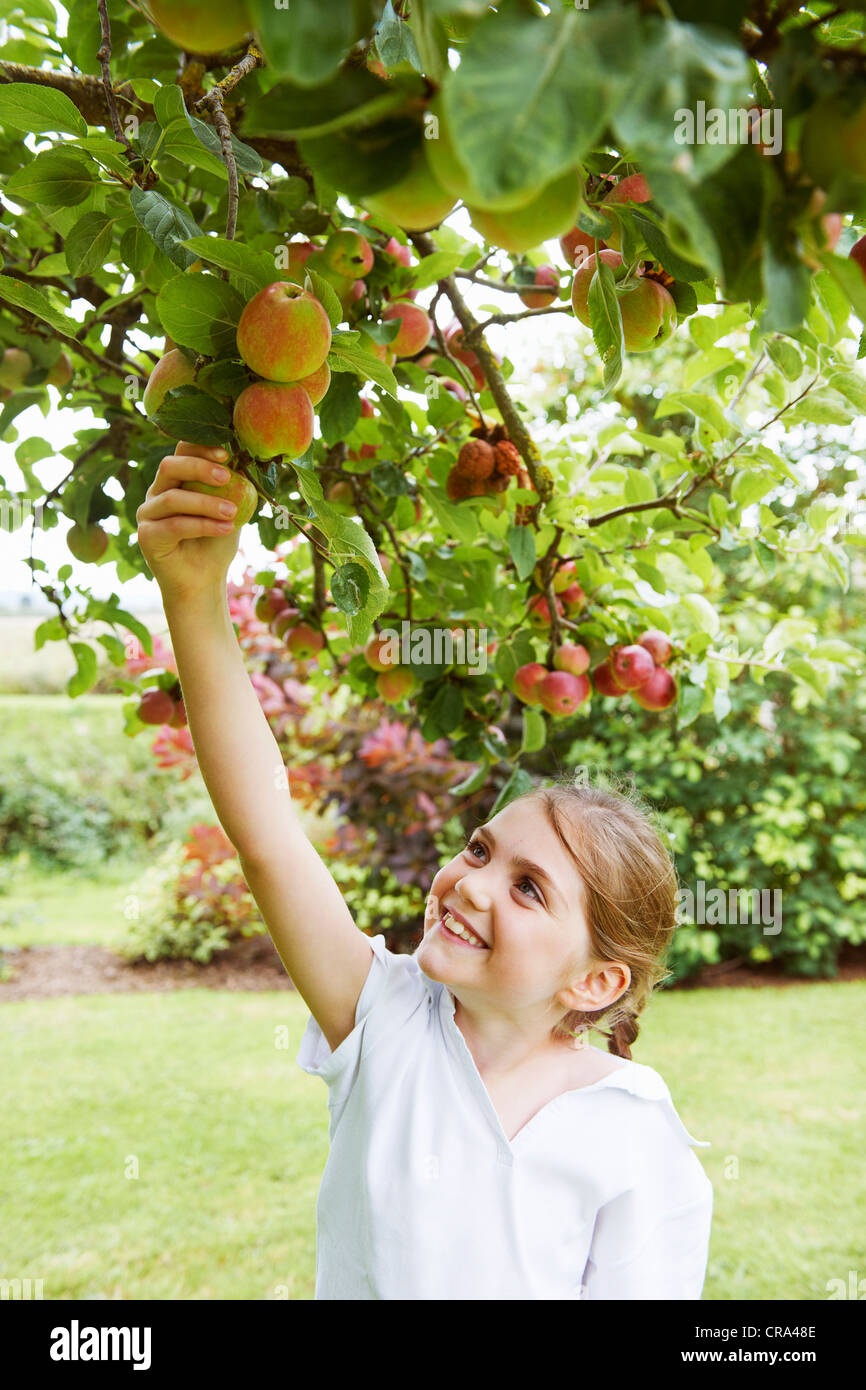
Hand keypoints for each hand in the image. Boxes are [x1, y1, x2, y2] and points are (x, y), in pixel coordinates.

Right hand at [136, 442, 242, 601]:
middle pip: (170, 466)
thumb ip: (234, 486)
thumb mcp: (231, 509)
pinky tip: (226, 528)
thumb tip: (248, 459)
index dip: (201, 447)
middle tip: (227, 477)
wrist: (204, 581)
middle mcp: (157, 492)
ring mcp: (148, 513)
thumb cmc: (216, 543)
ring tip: (233, 512)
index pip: (181, 451)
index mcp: (175, 480)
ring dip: (206, 502)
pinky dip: (203, 525)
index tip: (227, 453)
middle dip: (200, 467)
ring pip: (173, 497)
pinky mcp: (146, 536)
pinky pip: (174, 525)